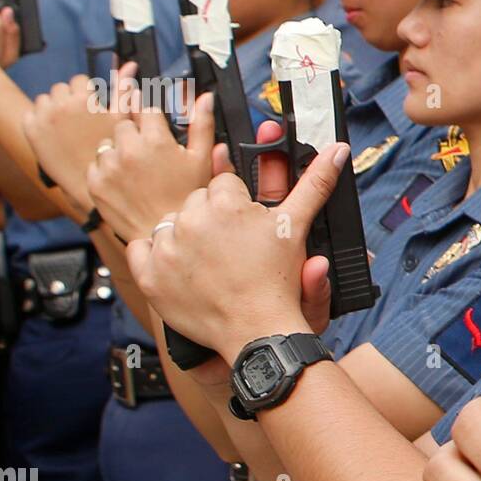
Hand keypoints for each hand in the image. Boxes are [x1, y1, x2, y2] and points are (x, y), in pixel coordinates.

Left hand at [23, 64, 135, 211]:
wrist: (88, 185)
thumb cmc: (110, 152)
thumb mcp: (121, 121)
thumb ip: (123, 90)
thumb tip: (129, 64)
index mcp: (84, 99)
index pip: (80, 81)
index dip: (87, 97)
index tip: (92, 112)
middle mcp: (62, 104)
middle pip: (61, 88)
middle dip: (69, 100)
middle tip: (79, 122)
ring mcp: (43, 117)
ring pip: (45, 99)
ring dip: (53, 109)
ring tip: (66, 129)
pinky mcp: (30, 130)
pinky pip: (30, 113)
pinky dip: (39, 121)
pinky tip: (53, 134)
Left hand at [86, 73, 215, 242]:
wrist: (164, 232)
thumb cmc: (186, 197)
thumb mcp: (201, 160)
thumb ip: (203, 125)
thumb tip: (206, 97)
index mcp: (156, 140)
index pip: (145, 108)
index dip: (149, 116)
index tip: (151, 124)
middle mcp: (129, 149)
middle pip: (123, 123)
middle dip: (134, 134)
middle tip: (147, 154)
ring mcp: (109, 165)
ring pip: (107, 143)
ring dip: (118, 150)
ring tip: (135, 170)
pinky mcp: (95, 181)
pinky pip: (96, 163)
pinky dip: (106, 169)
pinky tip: (124, 182)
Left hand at [126, 141, 350, 360]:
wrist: (257, 331)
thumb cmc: (278, 280)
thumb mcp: (296, 228)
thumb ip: (315, 184)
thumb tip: (339, 149)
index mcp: (225, 203)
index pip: (222, 187)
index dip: (236, 208)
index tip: (245, 232)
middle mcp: (191, 220)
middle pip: (194, 203)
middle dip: (209, 221)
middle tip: (230, 250)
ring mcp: (167, 248)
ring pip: (169, 223)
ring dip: (183, 237)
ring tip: (209, 262)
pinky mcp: (149, 274)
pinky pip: (141, 247)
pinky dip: (156, 257)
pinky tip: (182, 270)